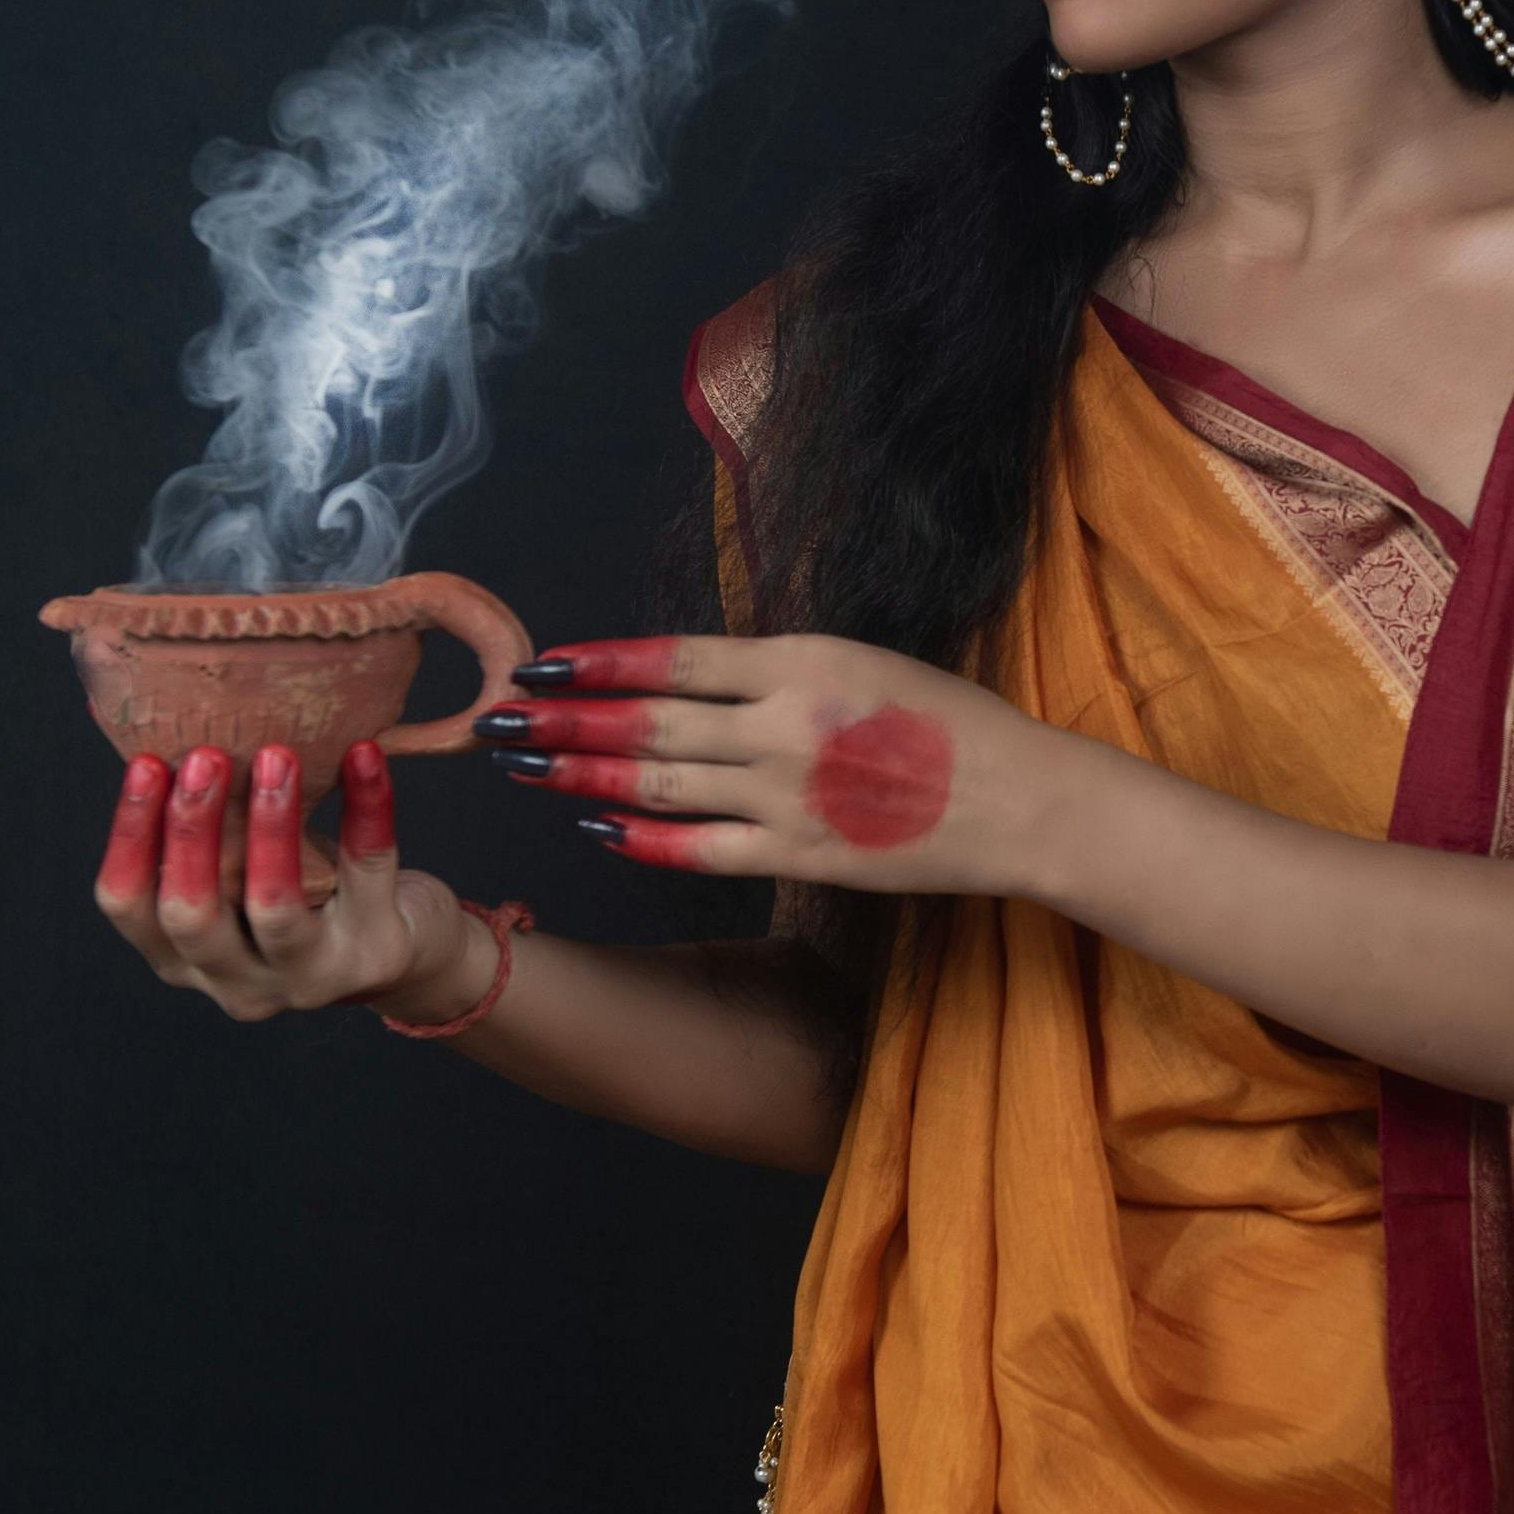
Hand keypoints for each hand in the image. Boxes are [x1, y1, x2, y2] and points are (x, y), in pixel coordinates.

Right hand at [93, 739, 486, 1024]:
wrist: (412, 952)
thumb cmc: (313, 896)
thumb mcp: (248, 878)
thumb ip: (214, 835)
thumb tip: (174, 730)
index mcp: (186, 959)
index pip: (130, 906)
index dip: (128, 836)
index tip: (146, 762)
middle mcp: (237, 983)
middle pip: (190, 915)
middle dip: (190, 830)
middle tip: (205, 756)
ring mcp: (309, 976)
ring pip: (274, 906)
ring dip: (271, 825)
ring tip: (278, 755)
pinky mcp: (375, 952)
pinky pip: (369, 869)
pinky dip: (366, 807)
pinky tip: (364, 755)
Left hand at [475, 633, 1069, 898]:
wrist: (1018, 798)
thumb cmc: (949, 722)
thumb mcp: (863, 661)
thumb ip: (779, 669)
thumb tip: (689, 675)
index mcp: (801, 661)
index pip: (673, 659)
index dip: (597, 663)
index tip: (539, 664)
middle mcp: (782, 724)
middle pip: (646, 723)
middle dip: (561, 721)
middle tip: (495, 720)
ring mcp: (786, 794)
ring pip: (657, 786)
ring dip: (581, 777)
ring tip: (525, 768)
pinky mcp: (799, 855)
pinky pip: (699, 849)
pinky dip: (642, 839)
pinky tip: (595, 829)